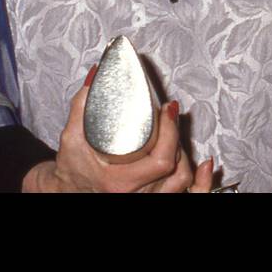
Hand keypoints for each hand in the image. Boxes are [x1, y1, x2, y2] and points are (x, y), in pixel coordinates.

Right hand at [23, 66, 213, 192]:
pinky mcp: (154, 197)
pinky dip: (200, 181)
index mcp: (119, 182)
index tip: (168, 109)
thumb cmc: (71, 167)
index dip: (171, 134)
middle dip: (177, 136)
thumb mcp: (71, 136)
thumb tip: (97, 74)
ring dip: (184, 154)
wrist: (65, 190)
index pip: (161, 161)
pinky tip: (206, 165)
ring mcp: (146, 198)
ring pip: (182, 180)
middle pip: (176, 168)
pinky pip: (186, 193)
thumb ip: (81, 105)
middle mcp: (136, 195)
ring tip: (174, 131)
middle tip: (170, 114)